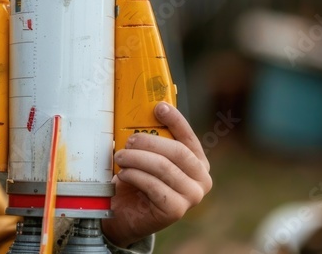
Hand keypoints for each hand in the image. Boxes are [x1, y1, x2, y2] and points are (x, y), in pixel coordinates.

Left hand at [102, 102, 211, 247]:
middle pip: (177, 151)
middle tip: (127, 141)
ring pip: (163, 167)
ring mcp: (192, 196)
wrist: (125, 214)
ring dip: (136, 159)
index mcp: (197, 162)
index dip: (176, 120)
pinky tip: (123, 174)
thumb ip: (151, 139)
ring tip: (119, 157)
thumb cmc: (136, 181)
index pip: (189, 137)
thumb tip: (138, 111)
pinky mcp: (176, 210)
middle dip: (148, 142)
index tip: (158, 107)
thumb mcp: (146, 157)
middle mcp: (201, 179)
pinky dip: (134, 176)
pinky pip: (153, 185)